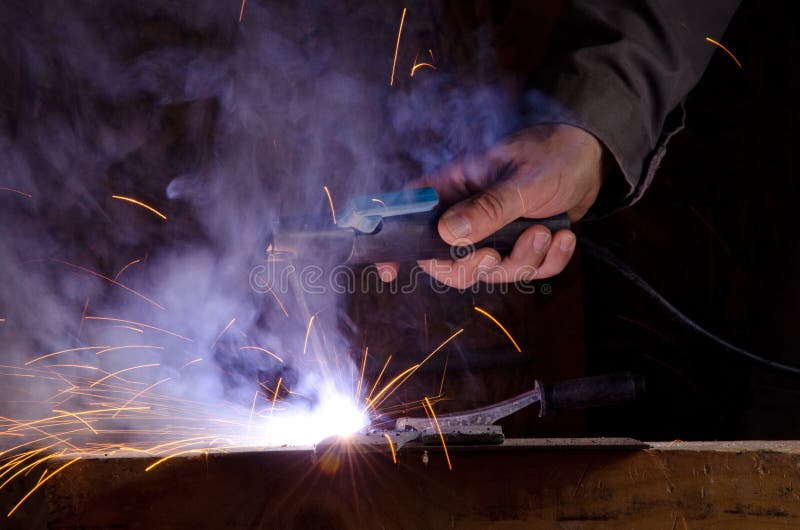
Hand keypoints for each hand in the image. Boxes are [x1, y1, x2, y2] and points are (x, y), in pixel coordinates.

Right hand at [377, 124, 604, 287]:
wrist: (593, 157)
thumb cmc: (552, 153)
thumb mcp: (523, 180)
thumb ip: (488, 207)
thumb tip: (448, 233)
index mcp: (454, 189)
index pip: (410, 216)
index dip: (395, 244)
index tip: (387, 269)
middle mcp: (467, 215)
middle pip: (447, 261)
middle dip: (473, 267)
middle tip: (496, 255)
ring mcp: (494, 234)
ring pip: (491, 271)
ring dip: (522, 260)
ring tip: (545, 232)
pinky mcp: (520, 247)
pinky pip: (527, 272)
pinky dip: (548, 261)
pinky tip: (562, 237)